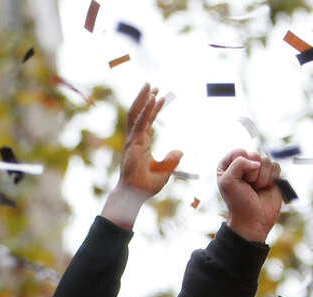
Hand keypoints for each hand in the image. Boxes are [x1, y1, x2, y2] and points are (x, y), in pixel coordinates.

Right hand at [102, 84, 182, 228]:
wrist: (134, 195)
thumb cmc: (145, 186)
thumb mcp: (165, 171)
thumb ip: (172, 160)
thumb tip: (180, 151)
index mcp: (141, 145)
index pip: (146, 122)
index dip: (153, 109)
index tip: (159, 97)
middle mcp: (135, 140)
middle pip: (138, 114)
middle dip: (144, 99)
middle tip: (151, 85)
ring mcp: (133, 141)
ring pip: (136, 114)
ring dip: (142, 99)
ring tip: (149, 85)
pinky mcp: (133, 143)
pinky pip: (140, 122)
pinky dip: (146, 109)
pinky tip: (152, 98)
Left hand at [217, 150, 281, 242]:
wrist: (253, 218)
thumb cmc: (238, 201)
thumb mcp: (228, 181)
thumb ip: (238, 164)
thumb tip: (257, 162)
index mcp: (228, 165)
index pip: (238, 152)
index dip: (241, 164)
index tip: (237, 179)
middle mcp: (242, 165)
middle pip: (254, 155)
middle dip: (252, 173)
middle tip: (248, 186)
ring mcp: (257, 170)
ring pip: (266, 161)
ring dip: (262, 178)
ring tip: (255, 189)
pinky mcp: (271, 175)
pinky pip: (276, 167)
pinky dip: (271, 179)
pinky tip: (265, 188)